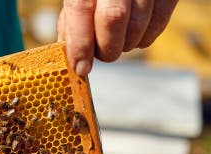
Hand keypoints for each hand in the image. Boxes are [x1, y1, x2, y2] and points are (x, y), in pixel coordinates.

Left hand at [57, 0, 178, 75]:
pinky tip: (137, 33)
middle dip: (107, 48)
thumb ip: (71, 23)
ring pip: (137, 23)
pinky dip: (146, 37)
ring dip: (127, 44)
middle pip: (112, 18)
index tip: (81, 67)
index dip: (80, 44)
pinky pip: (159, 21)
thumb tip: (72, 56)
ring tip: (120, 40)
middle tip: (104, 54)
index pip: (80, 9)